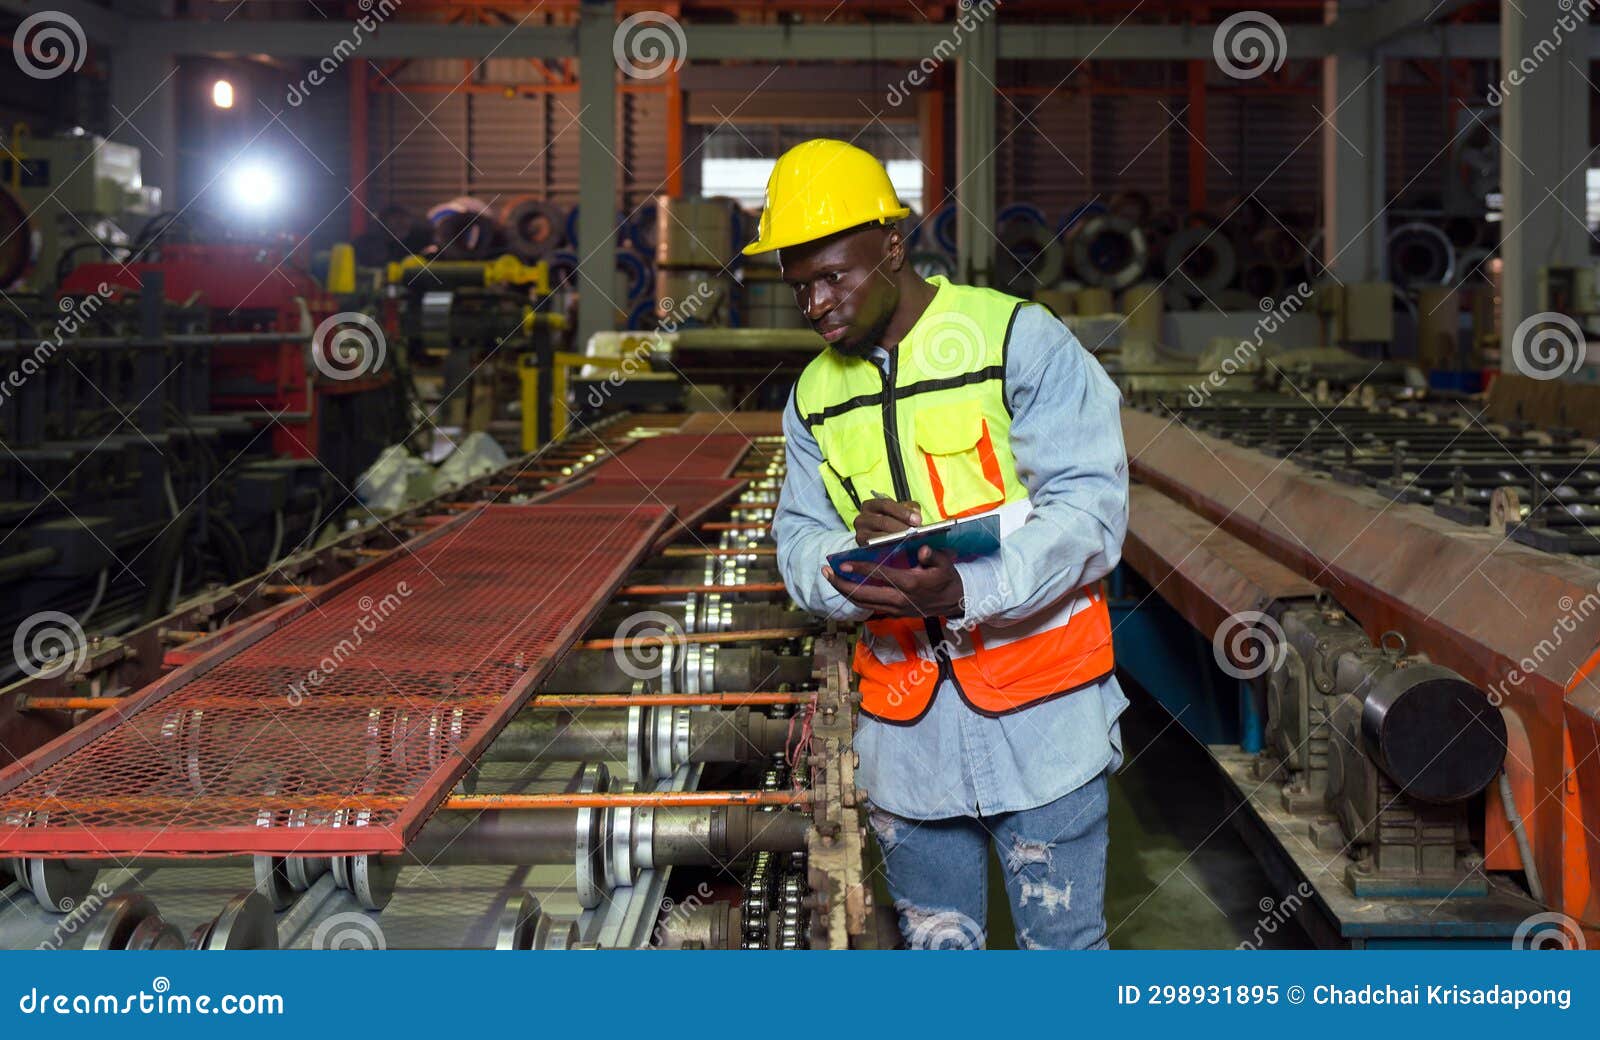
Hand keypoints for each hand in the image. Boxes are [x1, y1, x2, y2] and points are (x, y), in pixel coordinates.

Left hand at [823, 546, 964, 618]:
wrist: (954, 602)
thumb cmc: (946, 578)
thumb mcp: (944, 564)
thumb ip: (932, 556)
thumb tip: (922, 549)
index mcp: (910, 584)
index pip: (880, 576)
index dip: (860, 569)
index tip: (843, 563)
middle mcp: (899, 599)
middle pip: (863, 595)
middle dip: (842, 584)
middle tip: (826, 571)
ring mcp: (895, 609)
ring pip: (862, 603)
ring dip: (844, 591)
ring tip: (830, 577)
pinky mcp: (893, 613)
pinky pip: (869, 606)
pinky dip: (854, 597)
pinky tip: (844, 586)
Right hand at [854, 496, 921, 546]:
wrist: (881, 538)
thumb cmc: (892, 522)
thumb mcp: (901, 511)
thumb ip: (910, 508)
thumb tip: (915, 514)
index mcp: (871, 505)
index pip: (886, 504)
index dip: (903, 512)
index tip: (917, 520)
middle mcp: (862, 519)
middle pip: (884, 522)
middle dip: (902, 528)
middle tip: (916, 534)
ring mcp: (860, 534)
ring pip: (880, 537)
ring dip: (897, 540)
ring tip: (910, 542)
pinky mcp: (862, 548)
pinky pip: (876, 549)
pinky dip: (890, 549)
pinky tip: (901, 549)